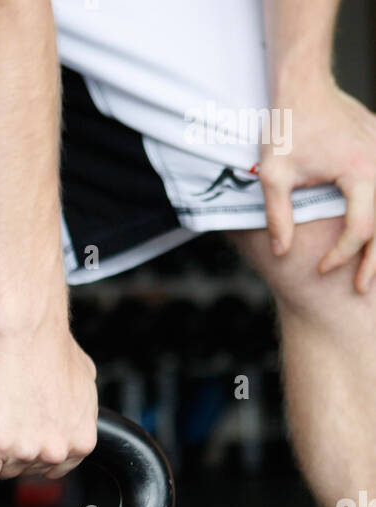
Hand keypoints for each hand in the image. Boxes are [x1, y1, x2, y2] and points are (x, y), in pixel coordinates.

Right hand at [0, 318, 98, 481]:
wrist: (26, 331)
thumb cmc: (51, 347)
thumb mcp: (85, 383)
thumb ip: (78, 412)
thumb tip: (69, 415)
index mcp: (80, 441)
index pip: (56, 469)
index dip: (37, 452)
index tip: (27, 440)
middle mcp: (55, 451)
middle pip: (27, 470)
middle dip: (16, 449)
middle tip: (9, 419)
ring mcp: (24, 450)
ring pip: (2, 469)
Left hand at [260, 80, 375, 290]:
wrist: (303, 84)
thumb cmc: (287, 127)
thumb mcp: (273, 174)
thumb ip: (277, 215)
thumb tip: (281, 251)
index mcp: (359, 171)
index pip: (358, 228)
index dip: (341, 255)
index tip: (321, 268)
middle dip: (372, 260)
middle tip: (360, 289)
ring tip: (369, 269)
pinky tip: (371, 238)